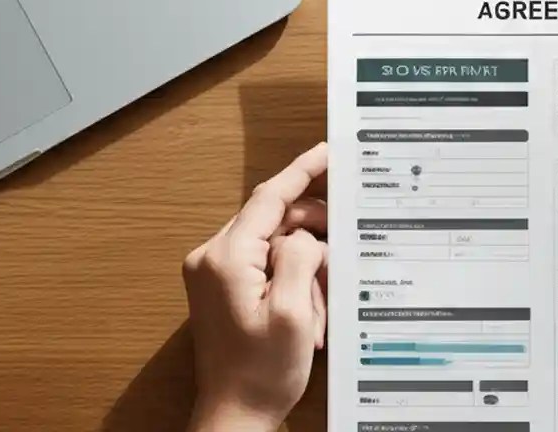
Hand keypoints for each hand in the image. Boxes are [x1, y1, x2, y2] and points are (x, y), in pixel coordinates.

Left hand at [182, 143, 329, 431]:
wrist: (234, 415)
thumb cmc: (260, 373)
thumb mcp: (293, 312)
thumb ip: (299, 258)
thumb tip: (305, 234)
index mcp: (226, 258)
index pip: (269, 198)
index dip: (303, 171)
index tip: (327, 152)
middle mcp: (213, 258)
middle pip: (274, 218)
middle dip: (313, 234)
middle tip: (344, 252)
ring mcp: (215, 272)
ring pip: (274, 241)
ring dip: (305, 263)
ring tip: (320, 301)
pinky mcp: (223, 287)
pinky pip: (266, 262)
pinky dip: (292, 276)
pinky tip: (307, 307)